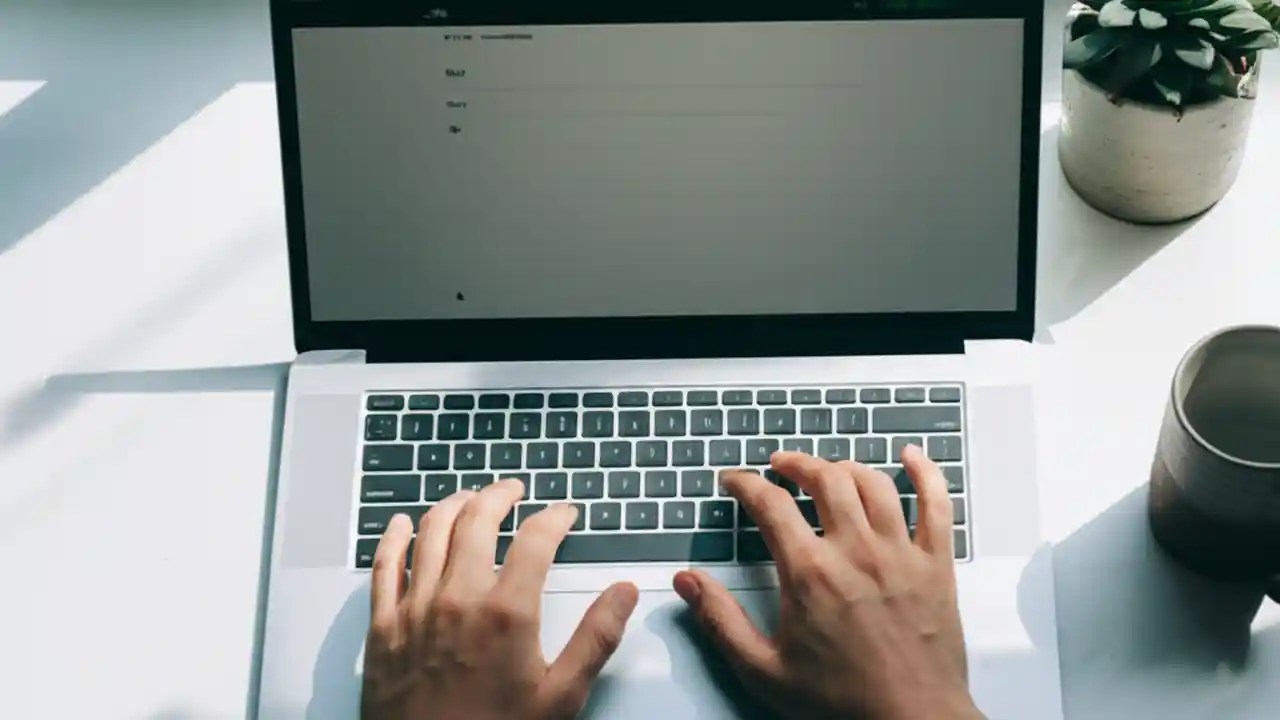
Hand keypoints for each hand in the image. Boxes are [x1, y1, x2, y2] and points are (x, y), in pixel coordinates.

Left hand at [361, 480, 638, 719]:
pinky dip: (393, 538)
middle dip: (499, 495)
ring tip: (468, 498)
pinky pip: (384, 566)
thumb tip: (623, 593)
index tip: (564, 513)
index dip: (554, 517)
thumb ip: (596, 638)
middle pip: (477, 520)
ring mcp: (415, 609)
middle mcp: (458, 600)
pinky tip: (401, 524)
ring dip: (452, 505)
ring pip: (431, 532)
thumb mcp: (561, 696)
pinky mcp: (383, 627)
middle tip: (513, 490)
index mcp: (507, 614)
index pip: (535, 539)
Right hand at [673, 447, 979, 719]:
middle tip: (781, 466)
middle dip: (796, 464)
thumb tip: (688, 583)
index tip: (736, 481)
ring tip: (829, 468)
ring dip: (845, 466)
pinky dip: (925, 474)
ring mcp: (900, 555)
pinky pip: (936, 505)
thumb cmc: (843, 705)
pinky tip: (912, 458)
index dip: (746, 484)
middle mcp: (856, 553)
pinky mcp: (936, 566)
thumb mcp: (763, 670)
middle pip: (824, 478)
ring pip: (873, 483)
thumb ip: (720, 621)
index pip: (771, 505)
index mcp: (811, 574)